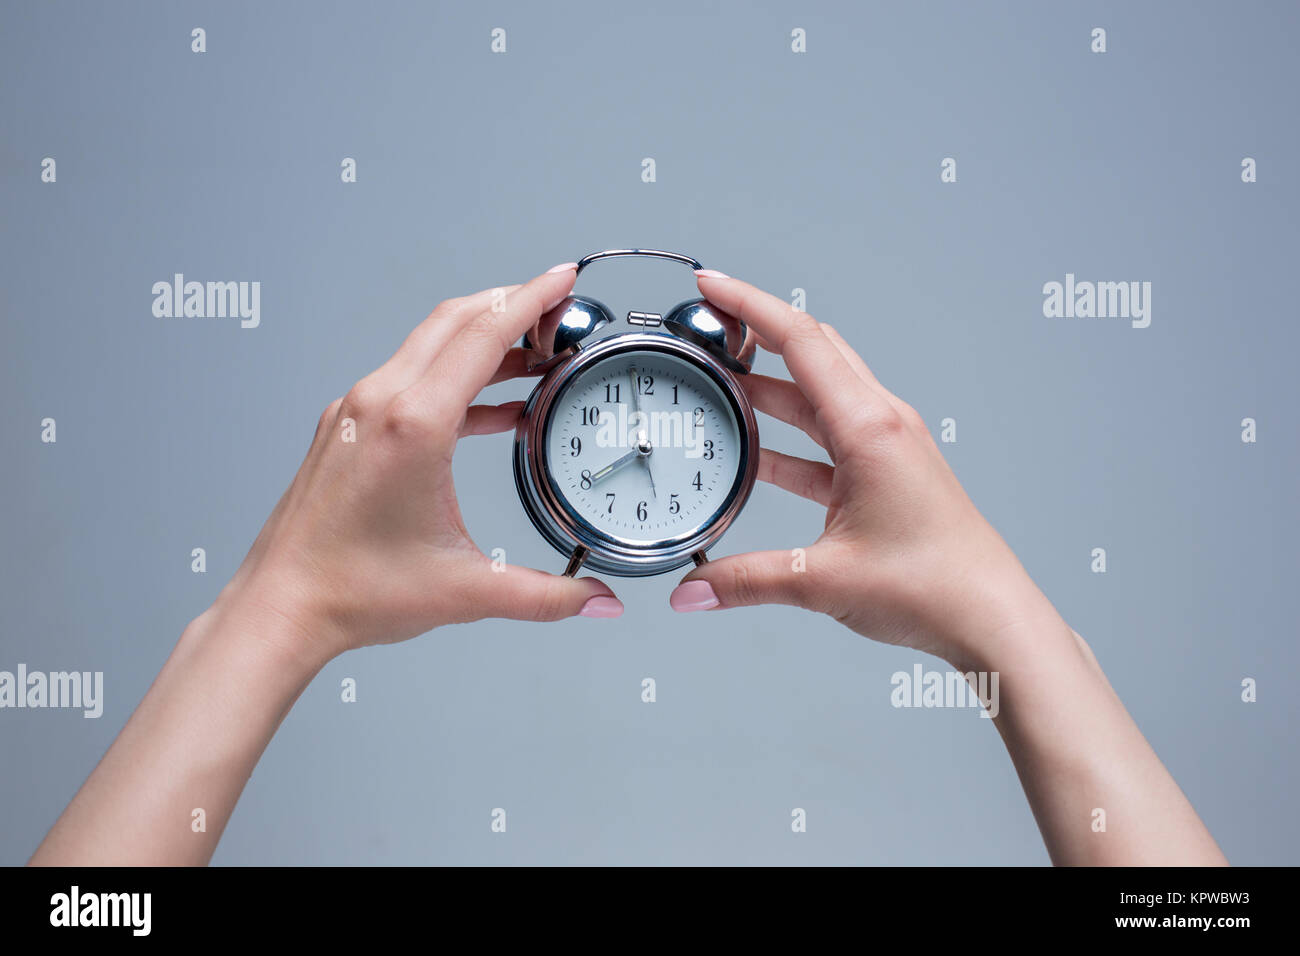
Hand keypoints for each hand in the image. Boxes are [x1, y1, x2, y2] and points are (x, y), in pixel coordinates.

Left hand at [211, 263, 624, 665]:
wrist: (282, 605)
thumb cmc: (355, 591)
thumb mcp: (467, 592)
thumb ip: (546, 596)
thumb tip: (600, 600)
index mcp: (413, 425)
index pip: (482, 335)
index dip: (530, 298)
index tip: (563, 277)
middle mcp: (380, 402)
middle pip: (455, 322)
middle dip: (512, 305)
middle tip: (560, 310)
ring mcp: (357, 409)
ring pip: (429, 345)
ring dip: (484, 340)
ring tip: (536, 357)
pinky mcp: (346, 425)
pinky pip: (408, 377)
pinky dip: (455, 377)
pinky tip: (491, 409)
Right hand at [668, 273, 1056, 666]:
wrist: (989, 617)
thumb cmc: (933, 586)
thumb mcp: (823, 579)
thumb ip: (747, 580)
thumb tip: (693, 589)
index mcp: (869, 428)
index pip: (799, 341)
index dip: (749, 305)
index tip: (710, 285)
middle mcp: (881, 425)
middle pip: (812, 354)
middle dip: (756, 334)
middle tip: (708, 329)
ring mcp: (886, 448)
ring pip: (818, 397)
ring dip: (769, 388)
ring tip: (719, 386)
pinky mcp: (885, 475)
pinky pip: (826, 440)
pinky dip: (788, 439)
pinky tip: (754, 454)